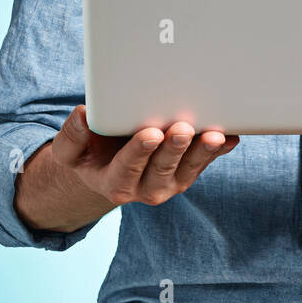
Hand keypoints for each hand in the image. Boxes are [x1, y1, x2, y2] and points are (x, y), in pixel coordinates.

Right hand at [50, 105, 238, 206]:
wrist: (109, 166)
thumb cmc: (90, 152)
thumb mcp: (71, 150)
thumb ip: (72, 136)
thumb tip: (81, 114)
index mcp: (115, 183)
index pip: (128, 168)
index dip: (139, 151)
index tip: (150, 133)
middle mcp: (145, 188)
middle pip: (163, 169)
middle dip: (173, 149)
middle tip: (181, 128)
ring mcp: (171, 182)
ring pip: (189, 169)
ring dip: (202, 152)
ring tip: (213, 135)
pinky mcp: (189, 172)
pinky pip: (206, 163)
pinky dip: (219, 150)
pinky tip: (230, 137)